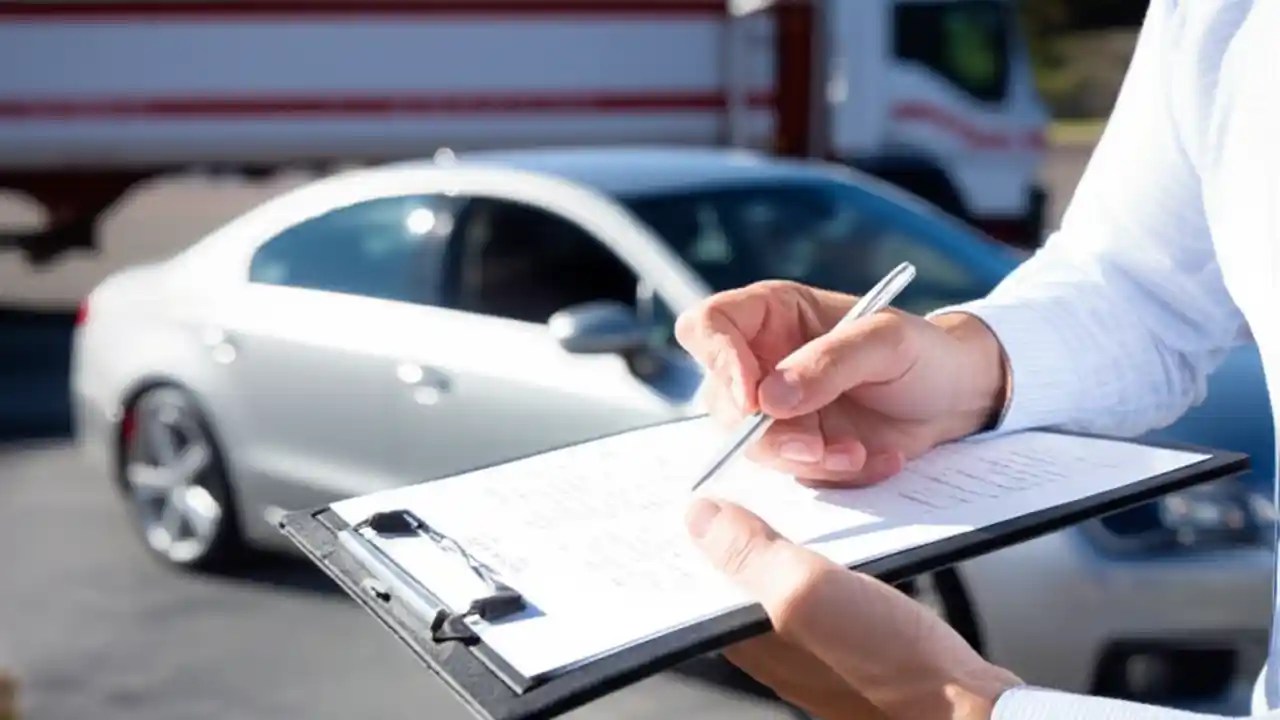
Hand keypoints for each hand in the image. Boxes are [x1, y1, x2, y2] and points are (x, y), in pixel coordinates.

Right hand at [675, 280, 1007, 484]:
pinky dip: (835, 474)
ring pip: (755, 445)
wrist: (959, 397)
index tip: (753, 397)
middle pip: (722, 400)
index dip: (717, 359)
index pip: (707, 326)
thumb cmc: (924, 350)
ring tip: (858, 452)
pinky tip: (876, 458)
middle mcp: (763, 361)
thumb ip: (828, 362)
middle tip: (814, 445)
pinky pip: (796, 472)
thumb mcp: (885, 340)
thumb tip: (769, 399)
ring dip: (806, 459)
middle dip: (767, 432)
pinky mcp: (800, 447)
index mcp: (772, 314)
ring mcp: (779, 409)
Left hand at [686, 498, 1020, 719]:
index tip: (696, 495)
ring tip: (797, 503)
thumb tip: (700, 518)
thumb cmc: (896, 667)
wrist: (972, 711)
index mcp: (752, 642)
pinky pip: (828, 590)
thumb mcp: (810, 595)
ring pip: (786, 582)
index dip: (697, 539)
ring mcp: (819, 649)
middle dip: (740, 534)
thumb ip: (752, 556)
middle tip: (747, 487)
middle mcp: (777, 650)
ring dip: (789, 543)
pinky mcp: (860, 643)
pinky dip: (829, 560)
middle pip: (742, 580)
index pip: (702, 584)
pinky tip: (849, 542)